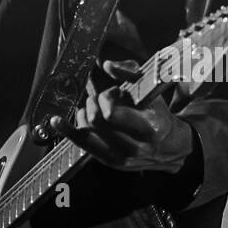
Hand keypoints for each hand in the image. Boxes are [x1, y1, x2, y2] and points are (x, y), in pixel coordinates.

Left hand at [49, 59, 194, 172]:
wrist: (170, 148)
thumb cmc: (158, 115)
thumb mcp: (151, 92)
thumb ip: (130, 73)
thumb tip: (106, 65)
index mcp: (148, 127)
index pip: (110, 114)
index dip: (106, 98)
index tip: (114, 92)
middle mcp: (134, 146)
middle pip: (96, 122)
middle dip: (94, 103)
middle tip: (101, 98)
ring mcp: (120, 157)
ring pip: (87, 133)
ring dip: (84, 114)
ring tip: (93, 107)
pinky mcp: (110, 162)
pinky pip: (83, 145)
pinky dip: (69, 131)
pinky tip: (56, 122)